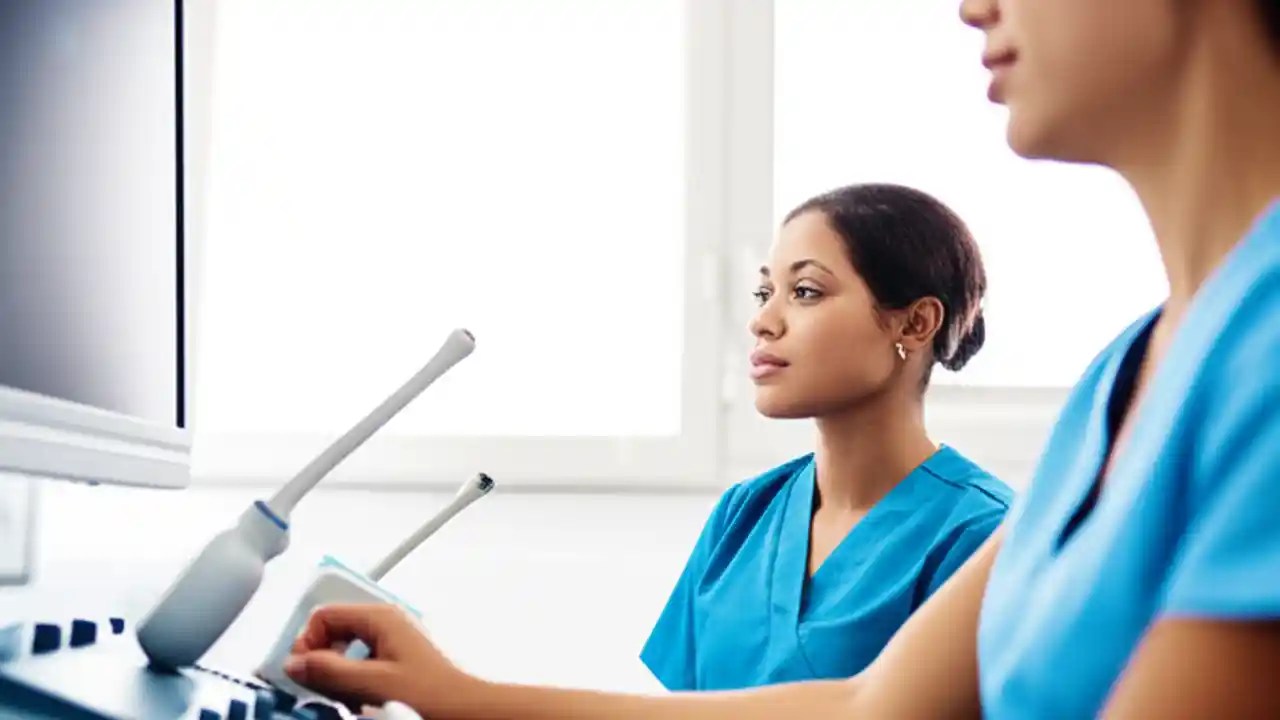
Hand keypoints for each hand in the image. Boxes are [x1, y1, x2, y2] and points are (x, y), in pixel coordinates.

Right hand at [284, 603, 478, 715]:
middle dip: (321, 659)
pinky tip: (359, 699)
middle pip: (333, 630)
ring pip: (345, 649)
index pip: (324, 616)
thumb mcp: (371, 684)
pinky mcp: (396, 660)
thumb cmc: (425, 694)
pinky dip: (352, 679)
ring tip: (343, 697)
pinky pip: (360, 663)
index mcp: (379, 618)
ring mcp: (391, 640)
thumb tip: (292, 663)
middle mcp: (384, 622)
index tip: (304, 674)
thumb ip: (329, 671)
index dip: (307, 643)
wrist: (464, 710)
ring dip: (336, 673)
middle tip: (321, 689)